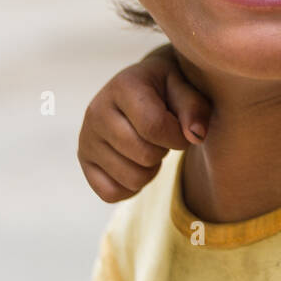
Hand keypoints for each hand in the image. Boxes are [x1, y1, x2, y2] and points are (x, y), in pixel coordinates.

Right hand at [77, 44, 210, 201]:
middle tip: (163, 137)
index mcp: (123, 86)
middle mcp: (97, 111)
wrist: (141, 88)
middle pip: (144, 155)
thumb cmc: (168, 89)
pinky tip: (137, 163)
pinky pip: (111, 194)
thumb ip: (195, 108)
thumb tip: (196, 136)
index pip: (154, 127)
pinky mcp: (84, 160)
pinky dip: (132, 187)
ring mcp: (86, 138)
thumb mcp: (185, 87)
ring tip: (150, 146)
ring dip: (151, 169)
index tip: (184, 131)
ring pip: (132, 179)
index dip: (178, 137)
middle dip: (165, 151)